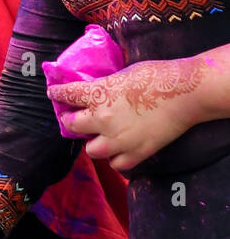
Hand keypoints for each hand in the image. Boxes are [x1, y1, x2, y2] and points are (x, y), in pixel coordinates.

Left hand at [48, 56, 206, 171]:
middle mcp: (102, 118)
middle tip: (76, 119)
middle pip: (72, 125)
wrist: (185, 93)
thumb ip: (106, 86)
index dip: (57, 93)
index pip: (66, 94)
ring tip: (101, 137)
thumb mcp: (122, 74)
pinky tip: (119, 151)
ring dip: (94, 143)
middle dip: (72, 121)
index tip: (53, 93)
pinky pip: (117, 164)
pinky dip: (116, 159)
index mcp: (97, 93)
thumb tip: (98, 89)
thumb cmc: (156, 75)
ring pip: (92, 150)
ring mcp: (119, 138)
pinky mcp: (137, 152)